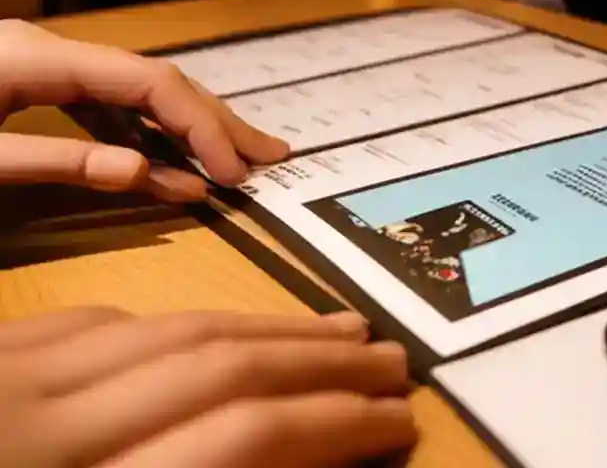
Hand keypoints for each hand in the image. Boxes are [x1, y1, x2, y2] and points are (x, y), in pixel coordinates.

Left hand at [0, 20, 289, 200]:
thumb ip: (57, 160)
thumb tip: (144, 171)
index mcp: (39, 58)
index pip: (151, 83)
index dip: (202, 126)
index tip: (235, 173)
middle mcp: (50, 50)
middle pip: (154, 79)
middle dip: (215, 121)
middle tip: (271, 155)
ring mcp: (41, 62)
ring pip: (134, 89)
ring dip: (185, 126)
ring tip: (233, 159)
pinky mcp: (30, 80)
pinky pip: (102, 102)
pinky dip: (141, 131)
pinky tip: (169, 157)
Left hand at [0, 308, 416, 467]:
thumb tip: (310, 454)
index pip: (246, 439)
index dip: (337, 424)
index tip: (400, 421)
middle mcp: (49, 428)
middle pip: (220, 368)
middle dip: (323, 364)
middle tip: (393, 364)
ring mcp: (11, 378)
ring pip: (172, 328)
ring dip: (269, 327)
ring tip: (337, 330)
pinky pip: (102, 321)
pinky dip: (176, 326)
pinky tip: (219, 330)